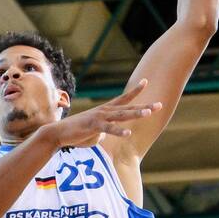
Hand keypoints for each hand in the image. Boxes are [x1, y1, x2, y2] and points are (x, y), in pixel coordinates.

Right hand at [46, 79, 162, 148]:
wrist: (59, 133)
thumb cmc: (76, 133)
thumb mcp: (94, 132)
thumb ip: (102, 132)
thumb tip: (105, 136)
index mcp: (106, 111)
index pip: (123, 99)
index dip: (135, 91)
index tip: (146, 81)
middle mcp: (105, 111)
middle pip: (128, 107)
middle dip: (144, 106)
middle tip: (159, 104)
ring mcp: (99, 118)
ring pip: (121, 115)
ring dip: (135, 114)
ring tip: (148, 113)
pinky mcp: (93, 126)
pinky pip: (108, 129)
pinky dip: (118, 131)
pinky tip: (128, 133)